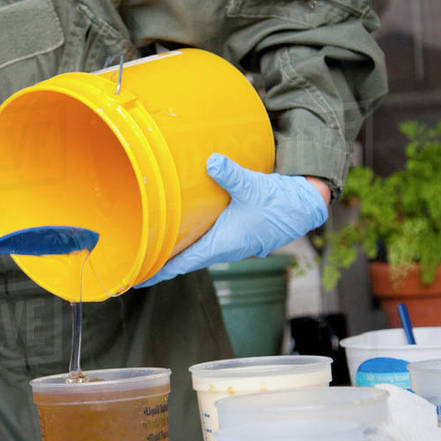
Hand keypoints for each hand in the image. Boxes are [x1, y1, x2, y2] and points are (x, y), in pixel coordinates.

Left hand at [135, 153, 328, 286]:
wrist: (304, 206)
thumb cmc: (280, 203)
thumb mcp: (252, 186)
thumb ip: (229, 174)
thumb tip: (211, 162)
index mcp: (223, 244)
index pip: (183, 262)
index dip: (159, 270)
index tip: (137, 277)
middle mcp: (223, 247)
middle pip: (184, 259)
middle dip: (161, 261)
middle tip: (136, 260)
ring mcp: (229, 241)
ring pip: (195, 250)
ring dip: (175, 249)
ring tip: (152, 246)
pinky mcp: (235, 232)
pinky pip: (206, 240)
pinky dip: (190, 238)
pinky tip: (181, 228)